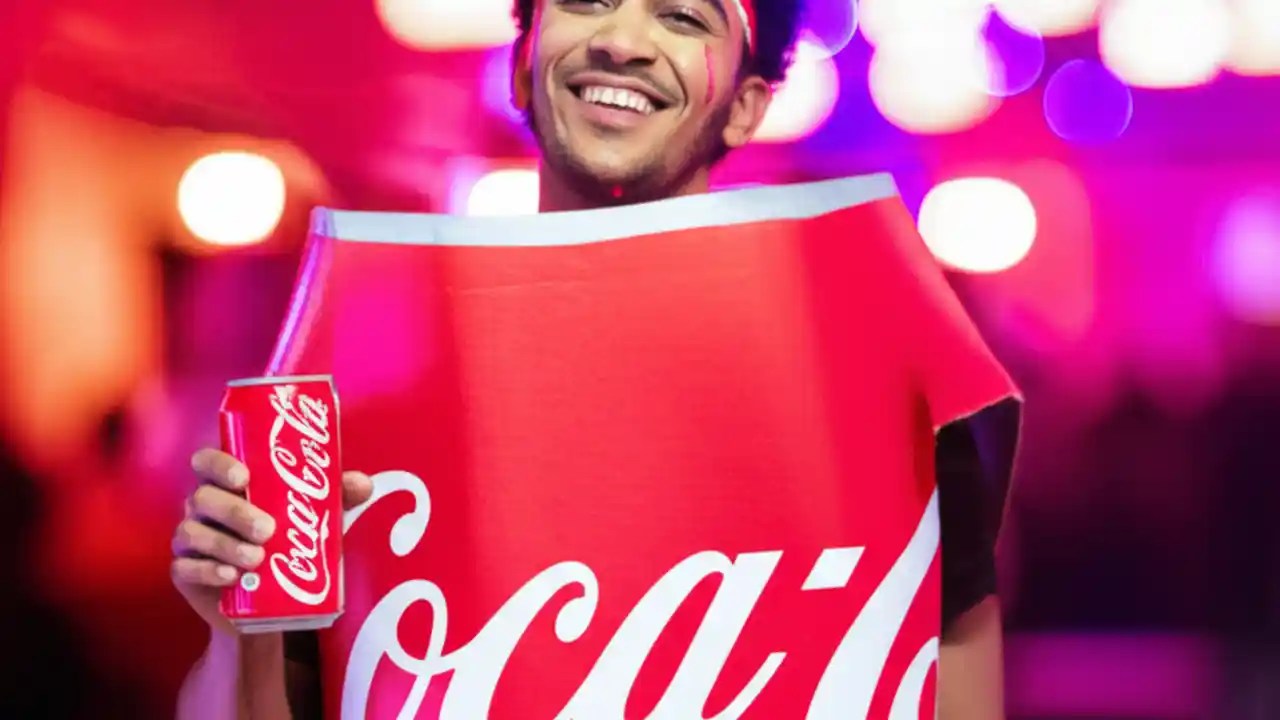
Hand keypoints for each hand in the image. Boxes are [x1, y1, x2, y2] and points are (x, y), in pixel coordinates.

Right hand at [171, 448, 373, 634]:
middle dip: (234, 512)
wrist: (271, 600)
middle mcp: (202, 506)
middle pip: (202, 498)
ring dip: (225, 545)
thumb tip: (363, 484)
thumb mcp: (314, 516)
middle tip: (268, 529)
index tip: (244, 477)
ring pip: (192, 533)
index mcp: (226, 483)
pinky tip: (231, 577)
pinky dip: (208, 571)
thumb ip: (336, 496)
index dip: (219, 464)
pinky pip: (186, 568)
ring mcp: (190, 538)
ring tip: (257, 558)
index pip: (207, 461)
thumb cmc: (289, 539)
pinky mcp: (185, 572)